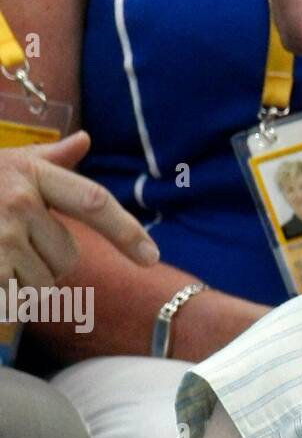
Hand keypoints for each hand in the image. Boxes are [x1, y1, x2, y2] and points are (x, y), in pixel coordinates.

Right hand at [0, 131, 158, 290]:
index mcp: (31, 173)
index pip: (93, 202)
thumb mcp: (8, 165)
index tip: (151, 257)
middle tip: (11, 243)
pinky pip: (20, 296)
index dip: (126, 231)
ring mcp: (4, 234)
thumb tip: (83, 140)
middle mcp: (20, 201)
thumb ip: (48, 157)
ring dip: (25, 280)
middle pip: (68, 257)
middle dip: (48, 261)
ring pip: (44, 281)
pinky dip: (8, 295)